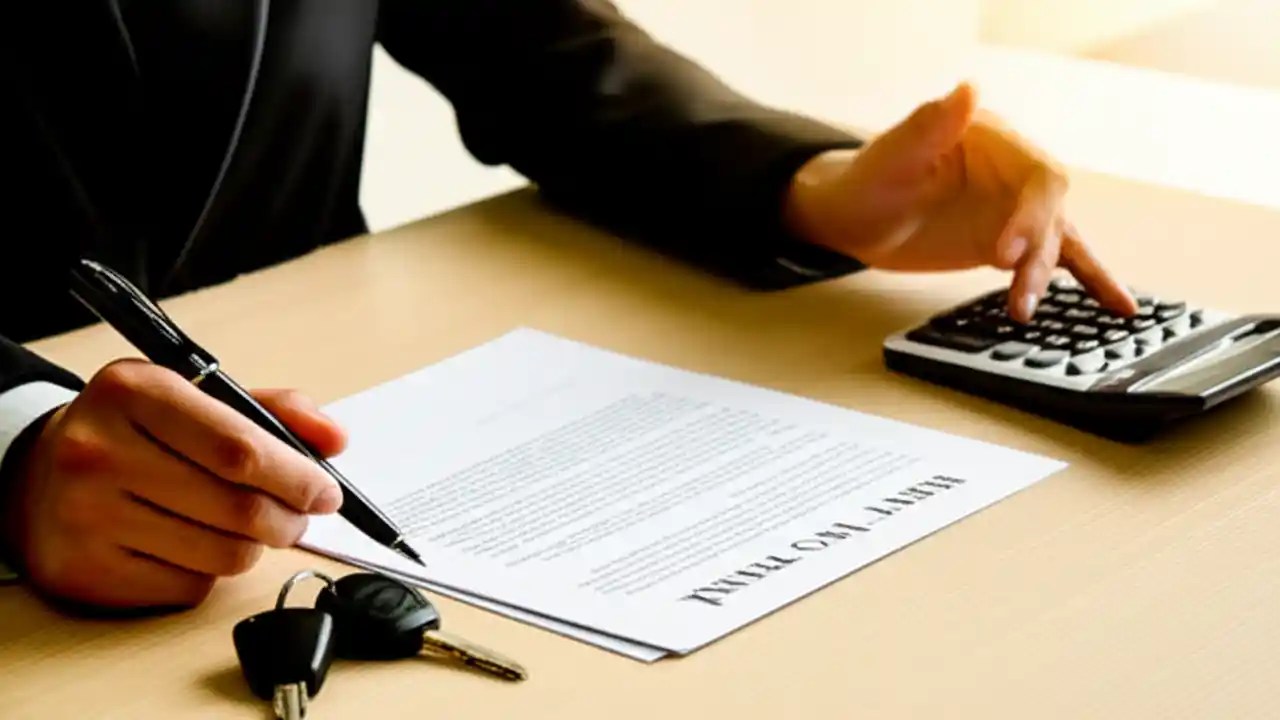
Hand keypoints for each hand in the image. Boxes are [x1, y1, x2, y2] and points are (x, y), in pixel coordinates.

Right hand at [0, 360, 345, 609]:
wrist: (38, 476)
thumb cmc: (133, 433)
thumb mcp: (195, 397)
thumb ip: (272, 411)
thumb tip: (334, 439)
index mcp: (135, 392)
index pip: (240, 448)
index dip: (298, 477)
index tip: (325, 491)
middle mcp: (100, 452)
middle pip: (239, 508)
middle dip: (289, 518)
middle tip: (299, 515)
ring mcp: (87, 516)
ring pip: (225, 554)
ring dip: (254, 546)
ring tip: (245, 527)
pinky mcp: (87, 571)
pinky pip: (190, 586)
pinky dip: (210, 572)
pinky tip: (191, 544)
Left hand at [784, 82, 1137, 322]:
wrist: (854, 216)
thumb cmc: (867, 180)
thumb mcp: (891, 156)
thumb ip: (929, 126)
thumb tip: (967, 90)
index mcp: (995, 141)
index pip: (1038, 176)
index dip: (1032, 215)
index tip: (1005, 252)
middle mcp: (1014, 171)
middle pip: (1051, 213)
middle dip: (1038, 254)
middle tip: (1016, 292)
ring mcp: (1015, 209)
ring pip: (1056, 240)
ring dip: (1052, 275)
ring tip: (1048, 309)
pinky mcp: (1010, 241)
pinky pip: (1057, 258)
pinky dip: (1090, 281)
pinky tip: (1119, 307)